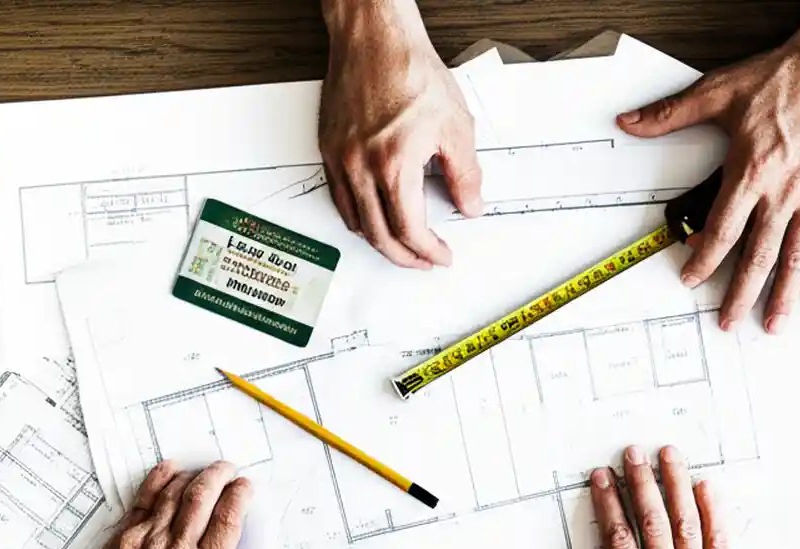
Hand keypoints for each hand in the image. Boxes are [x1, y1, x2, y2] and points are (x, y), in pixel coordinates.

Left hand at [65, 460, 291, 548]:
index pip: (229, 519)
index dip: (240, 494)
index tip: (246, 487)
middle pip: (203, 496)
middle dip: (220, 475)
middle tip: (228, 469)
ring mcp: (148, 543)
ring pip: (175, 492)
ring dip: (194, 475)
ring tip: (205, 471)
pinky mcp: (123, 541)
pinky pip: (144, 500)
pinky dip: (159, 479)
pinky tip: (170, 470)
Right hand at [319, 0, 482, 268]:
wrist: (375, 37)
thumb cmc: (410, 69)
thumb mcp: (456, 124)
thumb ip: (465, 174)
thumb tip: (470, 205)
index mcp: (394, 164)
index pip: (409, 230)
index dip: (428, 251)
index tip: (441, 256)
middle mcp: (361, 167)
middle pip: (379, 235)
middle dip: (405, 256)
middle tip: (424, 259)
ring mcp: (340, 159)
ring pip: (355, 221)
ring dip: (379, 240)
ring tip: (402, 242)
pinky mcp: (329, 149)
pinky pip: (339, 198)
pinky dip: (357, 216)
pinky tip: (374, 215)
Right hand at [523, 446, 755, 548]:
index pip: (619, 541)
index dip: (608, 503)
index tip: (601, 477)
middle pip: (653, 524)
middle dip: (641, 483)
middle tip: (632, 452)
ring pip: (688, 527)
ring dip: (676, 487)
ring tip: (669, 456)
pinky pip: (721, 547)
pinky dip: (714, 515)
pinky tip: (707, 489)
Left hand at [619, 5, 799, 333]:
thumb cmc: (782, 78)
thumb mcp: (718, 92)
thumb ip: (672, 114)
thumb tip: (631, 123)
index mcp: (751, 173)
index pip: (722, 230)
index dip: (704, 259)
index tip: (692, 279)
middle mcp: (783, 192)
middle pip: (757, 256)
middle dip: (740, 294)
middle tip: (729, 322)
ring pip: (796, 256)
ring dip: (783, 294)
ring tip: (772, 324)